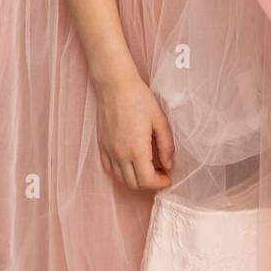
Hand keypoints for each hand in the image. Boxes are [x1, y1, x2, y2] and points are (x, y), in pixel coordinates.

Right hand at [95, 74, 174, 190]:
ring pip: (121, 179)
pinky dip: (121, 172)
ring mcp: (109, 151)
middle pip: (134, 184)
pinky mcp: (101, 146)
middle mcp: (120, 155)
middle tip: (160, 172)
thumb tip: (168, 165)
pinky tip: (130, 162)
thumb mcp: (159, 120)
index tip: (168, 177)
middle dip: (149, 183)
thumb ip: (166, 145)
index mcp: (137, 149)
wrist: (115, 85)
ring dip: (135, 179)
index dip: (159, 183)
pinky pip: (109, 169)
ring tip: (146, 167)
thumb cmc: (139, 99)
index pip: (147, 181)